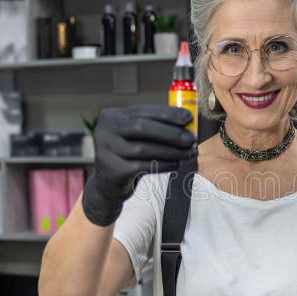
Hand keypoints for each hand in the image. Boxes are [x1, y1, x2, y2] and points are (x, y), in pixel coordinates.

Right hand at [82, 104, 196, 225]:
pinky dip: (164, 164)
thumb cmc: (129, 155)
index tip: (189, 118)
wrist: (108, 184)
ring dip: (172, 151)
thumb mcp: (136, 136)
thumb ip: (155, 126)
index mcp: (112, 116)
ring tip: (189, 153)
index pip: (143, 110)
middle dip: (171, 133)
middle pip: (142, 127)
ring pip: (144, 148)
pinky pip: (144, 166)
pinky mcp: (113, 171)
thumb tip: (187, 120)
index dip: (168, 113)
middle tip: (191, 139)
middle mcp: (105, 130)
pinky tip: (177, 164)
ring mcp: (105, 151)